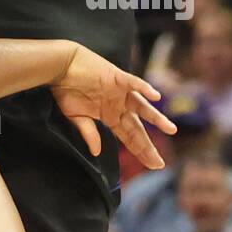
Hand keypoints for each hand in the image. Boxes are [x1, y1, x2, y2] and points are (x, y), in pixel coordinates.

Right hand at [50, 43, 176, 169]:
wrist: (60, 66)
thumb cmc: (66, 89)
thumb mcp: (75, 116)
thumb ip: (88, 133)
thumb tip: (97, 152)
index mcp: (109, 116)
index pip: (129, 137)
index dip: (141, 151)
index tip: (153, 165)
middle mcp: (118, 105)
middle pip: (137, 129)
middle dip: (148, 146)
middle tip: (160, 163)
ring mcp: (120, 92)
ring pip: (143, 107)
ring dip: (156, 117)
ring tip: (170, 128)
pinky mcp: (116, 77)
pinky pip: (133, 83)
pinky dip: (144, 88)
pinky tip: (155, 97)